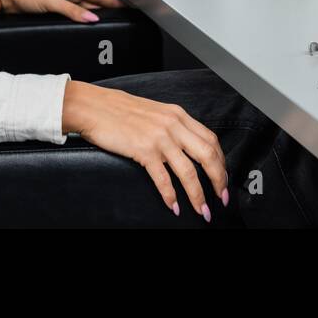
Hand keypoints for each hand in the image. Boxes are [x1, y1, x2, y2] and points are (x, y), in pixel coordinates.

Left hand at [0, 0, 123, 22]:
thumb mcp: (53, 3)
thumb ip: (73, 11)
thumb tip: (91, 18)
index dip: (112, 1)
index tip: (124, 7)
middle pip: (93, 1)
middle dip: (106, 9)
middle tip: (119, 17)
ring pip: (84, 8)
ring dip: (93, 15)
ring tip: (106, 23)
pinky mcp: (56, 7)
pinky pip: (75, 13)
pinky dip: (81, 18)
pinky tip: (84, 24)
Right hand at [61, 80, 228, 219]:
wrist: (94, 106)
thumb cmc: (121, 110)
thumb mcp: (156, 113)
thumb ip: (173, 126)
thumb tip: (188, 147)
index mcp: (178, 115)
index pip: (211, 140)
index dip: (221, 162)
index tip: (223, 179)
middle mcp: (173, 125)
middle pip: (208, 156)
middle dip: (218, 180)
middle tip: (220, 198)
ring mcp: (159, 138)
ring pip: (189, 171)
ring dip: (198, 195)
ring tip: (201, 210)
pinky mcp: (143, 150)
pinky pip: (163, 178)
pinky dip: (171, 196)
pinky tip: (174, 206)